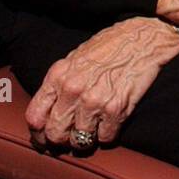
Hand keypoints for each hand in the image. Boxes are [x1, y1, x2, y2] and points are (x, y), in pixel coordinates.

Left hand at [24, 17, 178, 150]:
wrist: (144, 38)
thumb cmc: (110, 46)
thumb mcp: (75, 58)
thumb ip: (59, 84)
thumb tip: (48, 112)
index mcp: (58, 76)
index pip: (34, 117)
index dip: (38, 133)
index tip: (45, 138)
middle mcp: (73, 89)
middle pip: (55, 133)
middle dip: (62, 140)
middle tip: (70, 138)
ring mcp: (94, 101)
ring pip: (79, 141)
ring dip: (86, 139)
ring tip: (93, 129)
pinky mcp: (116, 108)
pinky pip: (105, 138)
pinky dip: (108, 134)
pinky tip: (111, 122)